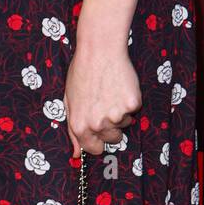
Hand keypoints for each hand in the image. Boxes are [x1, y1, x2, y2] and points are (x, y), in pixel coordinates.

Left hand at [65, 43, 140, 157]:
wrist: (99, 50)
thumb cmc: (82, 72)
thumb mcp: (69, 100)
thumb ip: (72, 130)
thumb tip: (76, 154)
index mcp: (79, 125)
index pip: (93, 149)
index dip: (97, 140)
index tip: (99, 130)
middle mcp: (97, 124)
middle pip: (112, 139)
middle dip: (111, 126)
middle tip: (104, 103)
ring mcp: (116, 115)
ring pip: (124, 124)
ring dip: (120, 112)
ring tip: (110, 91)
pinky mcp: (132, 105)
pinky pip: (134, 110)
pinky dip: (129, 100)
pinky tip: (120, 85)